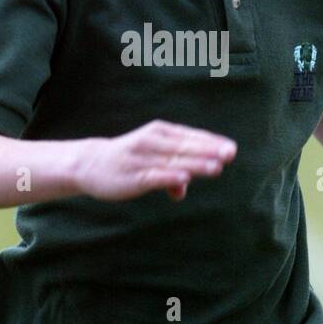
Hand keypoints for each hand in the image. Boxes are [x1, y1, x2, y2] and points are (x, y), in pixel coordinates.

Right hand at [75, 120, 236, 202]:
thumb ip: (172, 172)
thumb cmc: (129, 160)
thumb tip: (181, 191)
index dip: (211, 142)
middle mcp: (152, 142)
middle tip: (230, 154)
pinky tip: (184, 179)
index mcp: (160, 132)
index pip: (190, 137)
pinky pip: (154, 177)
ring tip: (217, 167)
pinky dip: (169, 178)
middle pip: (185, 147)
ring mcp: (142, 159)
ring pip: (173, 162)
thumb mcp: (152, 161)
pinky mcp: (133, 176)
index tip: (231, 149)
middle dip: (208, 151)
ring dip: (195, 164)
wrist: (90, 164)